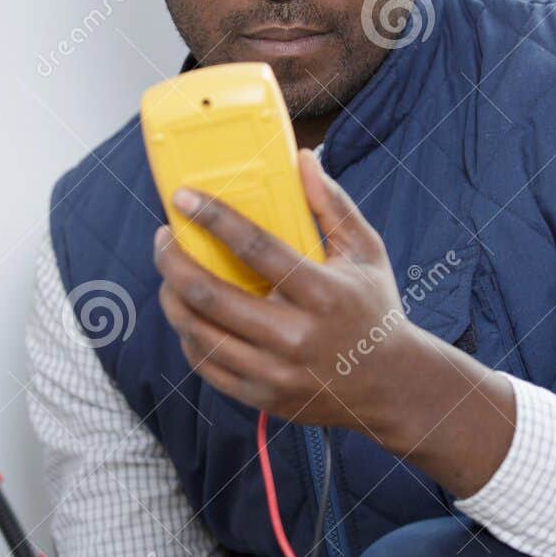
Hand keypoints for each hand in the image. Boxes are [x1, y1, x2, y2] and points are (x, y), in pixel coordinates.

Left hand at [154, 150, 514, 493]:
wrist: (391, 386)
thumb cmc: (374, 309)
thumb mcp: (366, 252)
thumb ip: (333, 205)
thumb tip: (303, 159)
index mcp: (323, 294)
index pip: (256, 249)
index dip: (214, 219)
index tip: (183, 197)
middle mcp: (295, 337)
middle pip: (210, 296)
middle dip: (172, 261)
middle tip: (164, 238)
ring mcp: (275, 373)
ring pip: (198, 333)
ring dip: (171, 297)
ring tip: (169, 274)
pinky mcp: (262, 397)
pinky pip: (206, 364)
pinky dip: (188, 334)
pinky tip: (188, 312)